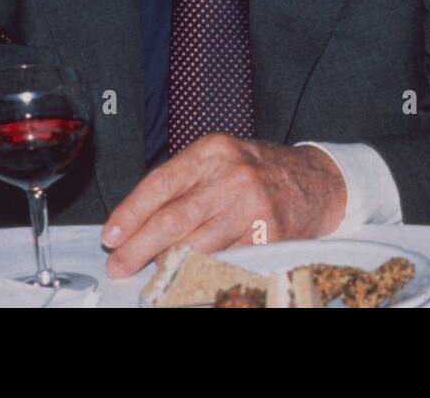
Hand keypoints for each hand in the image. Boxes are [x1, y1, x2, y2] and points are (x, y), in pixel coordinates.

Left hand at [100, 136, 346, 277]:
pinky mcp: (269, 235)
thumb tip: (137, 221)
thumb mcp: (222, 160)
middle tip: (120, 264)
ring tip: (149, 273)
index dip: (131, 212)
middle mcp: (232, 175)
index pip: (161, 183)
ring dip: (165, 264)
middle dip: (138, 247)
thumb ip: (184, 183)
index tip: (111, 235)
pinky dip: (200, 272)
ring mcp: (252, 206)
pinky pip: (224, 261)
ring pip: (195, 245)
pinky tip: (186, 277)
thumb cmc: (260, 172)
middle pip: (173, 219)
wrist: (317, 181)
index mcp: (213, 151)